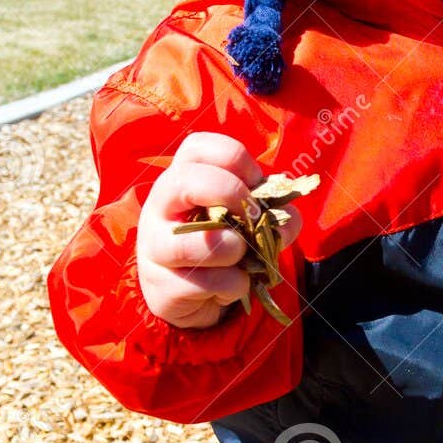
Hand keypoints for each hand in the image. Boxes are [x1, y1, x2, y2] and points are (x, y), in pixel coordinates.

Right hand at [137, 132, 264, 328]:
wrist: (189, 295)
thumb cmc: (221, 246)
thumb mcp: (247, 223)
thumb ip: (274, 213)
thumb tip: (287, 220)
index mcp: (182, 179)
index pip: (197, 146)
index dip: (236, 159)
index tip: (256, 184)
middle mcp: (160, 207)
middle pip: (186, 180)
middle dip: (230, 193)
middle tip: (252, 215)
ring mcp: (155, 247)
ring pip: (188, 243)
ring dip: (231, 248)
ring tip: (241, 255)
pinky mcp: (161, 286)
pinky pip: (204, 283)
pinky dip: (233, 284)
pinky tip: (233, 284)